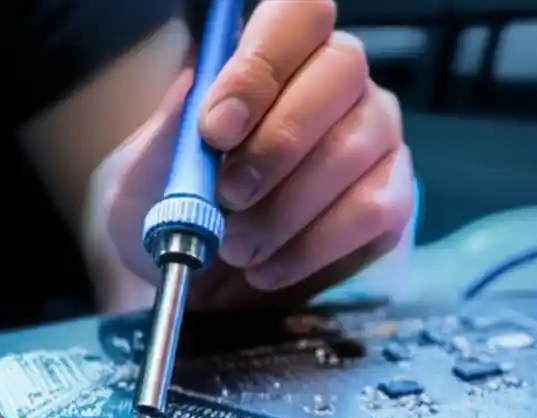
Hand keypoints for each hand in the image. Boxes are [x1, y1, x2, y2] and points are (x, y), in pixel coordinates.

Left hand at [95, 0, 414, 307]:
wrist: (190, 273)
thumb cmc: (167, 205)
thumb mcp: (144, 173)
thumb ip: (169, 131)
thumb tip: (197, 86)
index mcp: (276, 50)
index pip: (298, 13)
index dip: (261, 65)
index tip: (215, 129)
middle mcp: (336, 78)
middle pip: (340, 70)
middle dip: (276, 143)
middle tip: (228, 196)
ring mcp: (374, 133)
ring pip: (353, 147)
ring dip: (285, 208)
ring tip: (236, 246)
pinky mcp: (392, 197)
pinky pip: (372, 211)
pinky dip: (310, 248)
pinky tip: (266, 268)